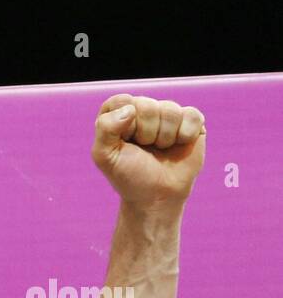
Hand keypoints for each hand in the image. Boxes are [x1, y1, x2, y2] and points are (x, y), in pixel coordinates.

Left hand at [91, 94, 205, 213]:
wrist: (156, 196)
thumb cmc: (128, 176)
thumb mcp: (105, 156)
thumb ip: (105, 128)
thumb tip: (130, 109)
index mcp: (118, 114)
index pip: (121, 101)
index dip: (124, 124)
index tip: (125, 142)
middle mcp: (143, 110)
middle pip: (146, 105)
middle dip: (145, 133)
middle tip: (144, 149)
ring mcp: (168, 114)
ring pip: (170, 110)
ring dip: (164, 137)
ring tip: (160, 149)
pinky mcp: (191, 121)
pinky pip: (192, 115)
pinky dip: (185, 135)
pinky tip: (179, 145)